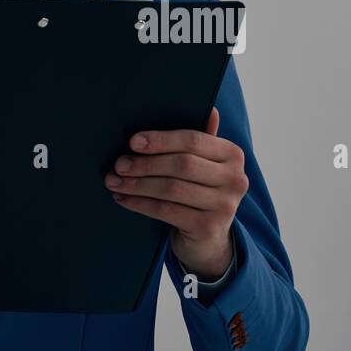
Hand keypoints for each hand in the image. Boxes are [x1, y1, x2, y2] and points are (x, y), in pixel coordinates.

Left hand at [105, 107, 246, 279]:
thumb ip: (201, 141)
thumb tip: (210, 110)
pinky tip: (124, 199)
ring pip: (171, 188)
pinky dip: (140, 204)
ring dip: (137, 184)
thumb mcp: (204, 166)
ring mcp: (225, 205)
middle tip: (119, 164)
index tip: (133, 142)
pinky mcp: (209, 227)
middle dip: (145, 163)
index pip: (194, 140)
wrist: (208, 240)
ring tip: (115, 182)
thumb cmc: (200, 193)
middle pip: (182, 164)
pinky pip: (166, 210)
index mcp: (233, 155)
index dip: (161, 139)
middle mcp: (235, 179)